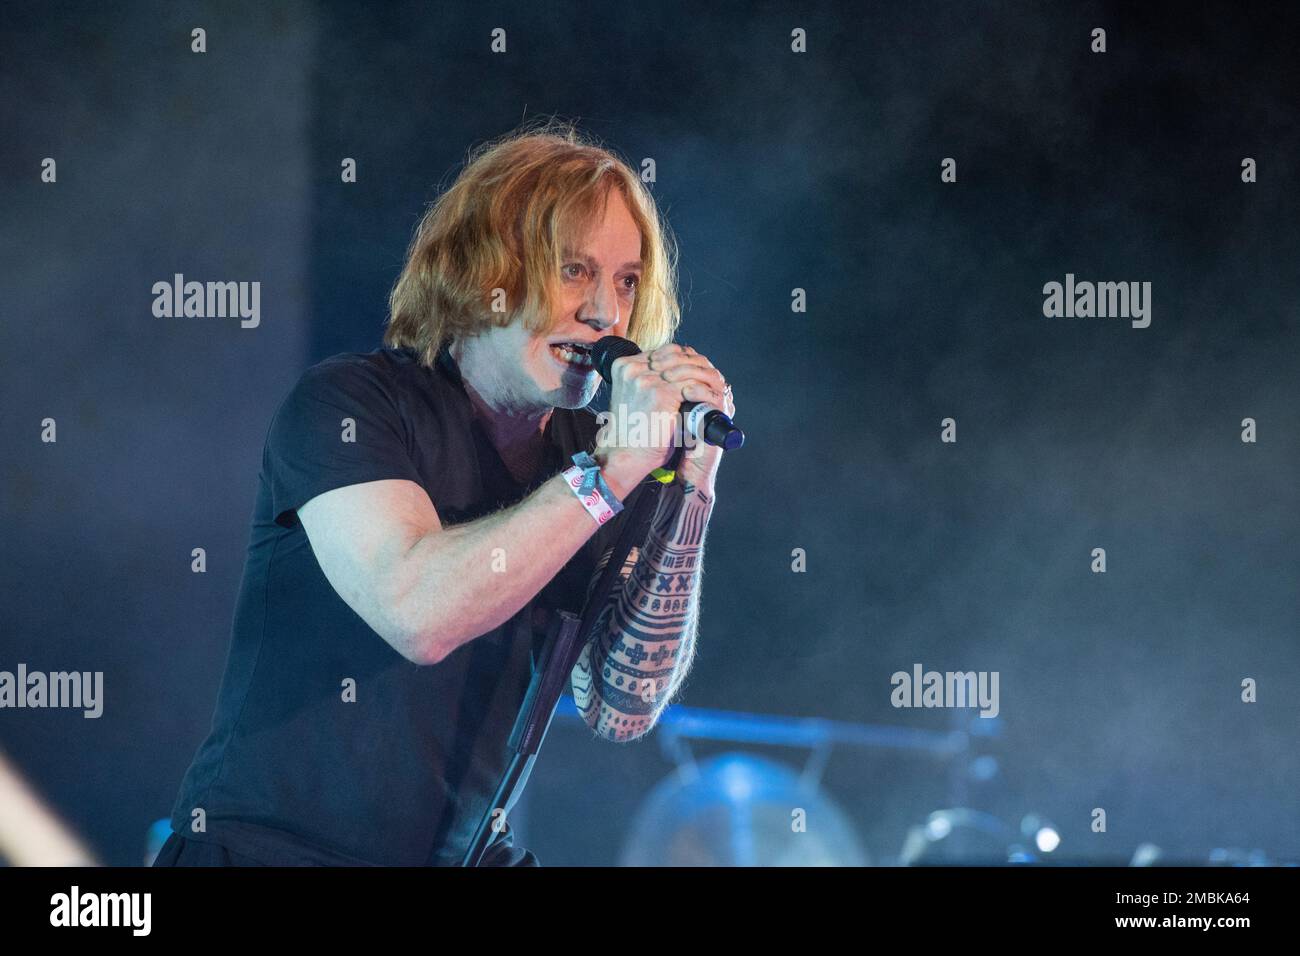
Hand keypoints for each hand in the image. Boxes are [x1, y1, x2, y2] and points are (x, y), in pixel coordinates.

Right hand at [594, 344, 731, 492]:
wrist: (626, 454)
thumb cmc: (633, 431)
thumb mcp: (636, 397)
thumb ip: (649, 380)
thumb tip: (678, 373)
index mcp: (624, 366)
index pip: (665, 351)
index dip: (686, 359)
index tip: (700, 370)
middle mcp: (632, 368)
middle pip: (677, 356)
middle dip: (698, 367)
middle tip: (714, 378)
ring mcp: (644, 379)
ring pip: (686, 370)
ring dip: (705, 379)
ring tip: (715, 389)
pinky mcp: (659, 393)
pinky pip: (691, 386)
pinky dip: (704, 393)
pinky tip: (711, 399)